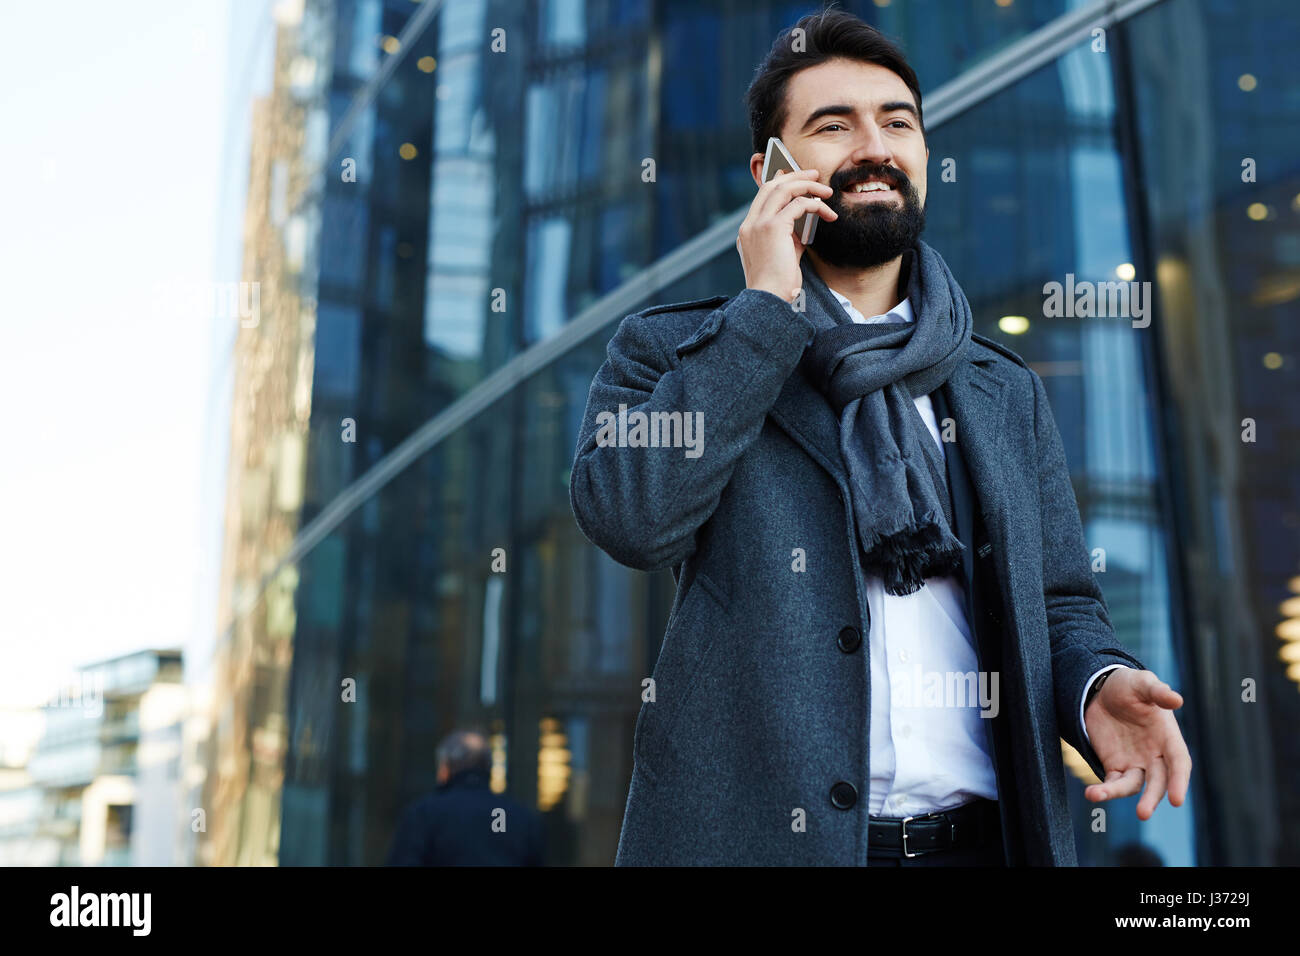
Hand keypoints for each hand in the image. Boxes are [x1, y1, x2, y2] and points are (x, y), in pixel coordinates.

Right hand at [735, 168, 836, 302]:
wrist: (769, 298)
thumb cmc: (777, 284)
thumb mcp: (782, 255)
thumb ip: (789, 236)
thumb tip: (804, 223)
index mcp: (747, 230)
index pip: (763, 196)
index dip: (781, 183)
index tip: (797, 178)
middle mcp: (750, 224)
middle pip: (772, 185)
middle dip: (796, 176)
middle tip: (815, 176)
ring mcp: (759, 224)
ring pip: (784, 189)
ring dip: (808, 186)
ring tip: (826, 191)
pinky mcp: (773, 228)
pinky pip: (798, 204)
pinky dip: (815, 205)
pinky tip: (827, 213)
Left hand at [1083, 668, 1190, 819]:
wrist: (1101, 690)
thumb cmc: (1129, 686)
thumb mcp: (1142, 683)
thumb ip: (1157, 691)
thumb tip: (1176, 699)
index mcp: (1168, 737)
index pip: (1179, 763)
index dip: (1179, 781)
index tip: (1176, 800)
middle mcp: (1155, 755)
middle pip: (1158, 781)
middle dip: (1153, 798)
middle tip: (1143, 813)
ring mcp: (1135, 762)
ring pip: (1133, 786)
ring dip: (1117, 794)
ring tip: (1097, 796)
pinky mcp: (1114, 766)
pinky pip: (1112, 782)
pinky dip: (1104, 790)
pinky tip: (1092, 793)